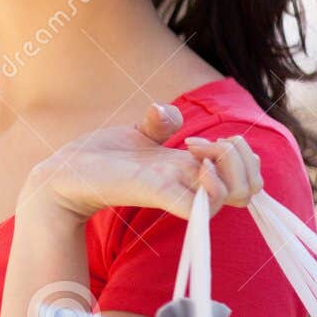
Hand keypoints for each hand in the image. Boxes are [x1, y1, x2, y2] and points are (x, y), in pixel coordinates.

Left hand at [23, 101, 264, 222]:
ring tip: (195, 152)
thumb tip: (167, 112)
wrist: (64, 176)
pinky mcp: (155, 194)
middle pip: (252, 183)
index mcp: (189, 170)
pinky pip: (200, 204)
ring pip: (236, 193)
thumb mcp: (137, 135)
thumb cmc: (102, 160)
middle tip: (201, 146)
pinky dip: (210, 192)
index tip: (202, 139)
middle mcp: (187, 183)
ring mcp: (174, 190)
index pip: (247, 172)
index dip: (241, 154)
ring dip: (230, 168)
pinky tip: (197, 170)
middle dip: (243, 158)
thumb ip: (160, 123)